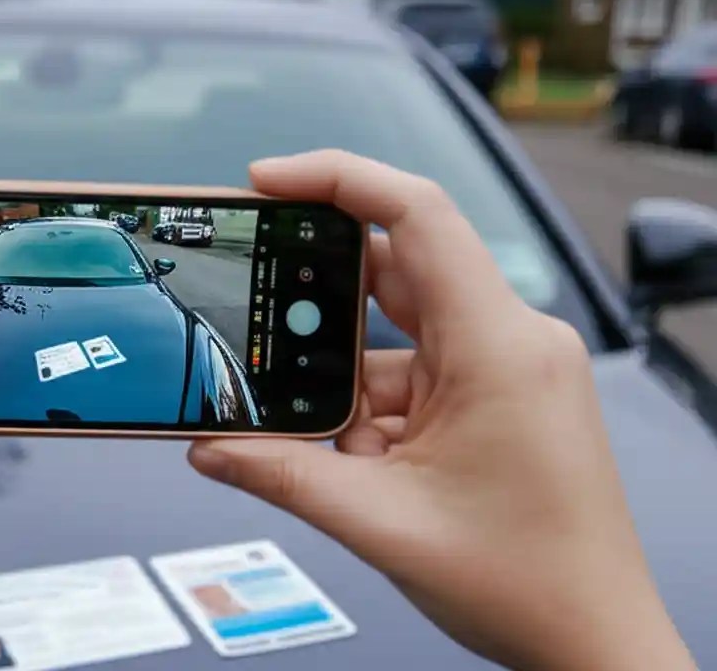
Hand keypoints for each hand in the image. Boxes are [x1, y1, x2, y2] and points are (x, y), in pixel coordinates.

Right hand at [189, 151, 694, 670]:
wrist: (594, 640)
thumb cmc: (531, 582)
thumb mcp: (383, 523)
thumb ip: (283, 476)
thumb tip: (210, 446)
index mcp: (500, 348)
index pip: (418, 215)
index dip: (338, 179)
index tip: (269, 181)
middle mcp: (508, 342)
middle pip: (394, 268)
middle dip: (315, 287)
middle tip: (249, 294)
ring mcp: (502, 369)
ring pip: (393, 332)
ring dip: (340, 373)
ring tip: (303, 421)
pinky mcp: (491, 398)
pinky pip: (408, 375)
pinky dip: (364, 406)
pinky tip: (345, 454)